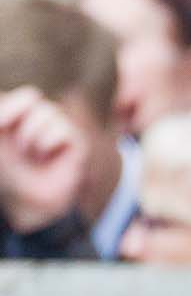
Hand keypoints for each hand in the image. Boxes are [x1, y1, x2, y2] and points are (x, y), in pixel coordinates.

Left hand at [0, 86, 89, 234]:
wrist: (28, 200)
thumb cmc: (9, 171)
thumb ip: (1, 117)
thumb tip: (9, 111)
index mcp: (23, 112)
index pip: (24, 96)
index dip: (9, 106)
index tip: (0, 125)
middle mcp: (43, 117)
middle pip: (33, 97)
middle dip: (18, 121)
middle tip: (18, 146)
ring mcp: (62, 129)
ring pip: (49, 111)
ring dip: (32, 135)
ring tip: (32, 154)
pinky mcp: (78, 143)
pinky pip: (63, 130)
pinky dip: (47, 143)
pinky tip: (46, 158)